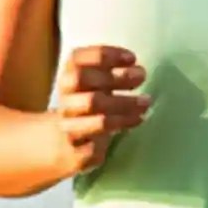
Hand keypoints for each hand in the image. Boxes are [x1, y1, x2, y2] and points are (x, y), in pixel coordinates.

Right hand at [53, 45, 151, 175]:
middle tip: (141, 76)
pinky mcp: (75, 152)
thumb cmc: (88, 105)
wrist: (62, 144)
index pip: (78, 59)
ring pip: (94, 113)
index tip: (132, 58)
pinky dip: (121, 126)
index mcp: (68, 78)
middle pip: (84, 83)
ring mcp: (68, 125)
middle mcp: (65, 99)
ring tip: (146, 102)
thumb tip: (137, 71)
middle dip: (116, 78)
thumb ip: (110, 74)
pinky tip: (136, 120)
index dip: (105, 55)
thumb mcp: (94, 85)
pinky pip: (99, 139)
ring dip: (124, 105)